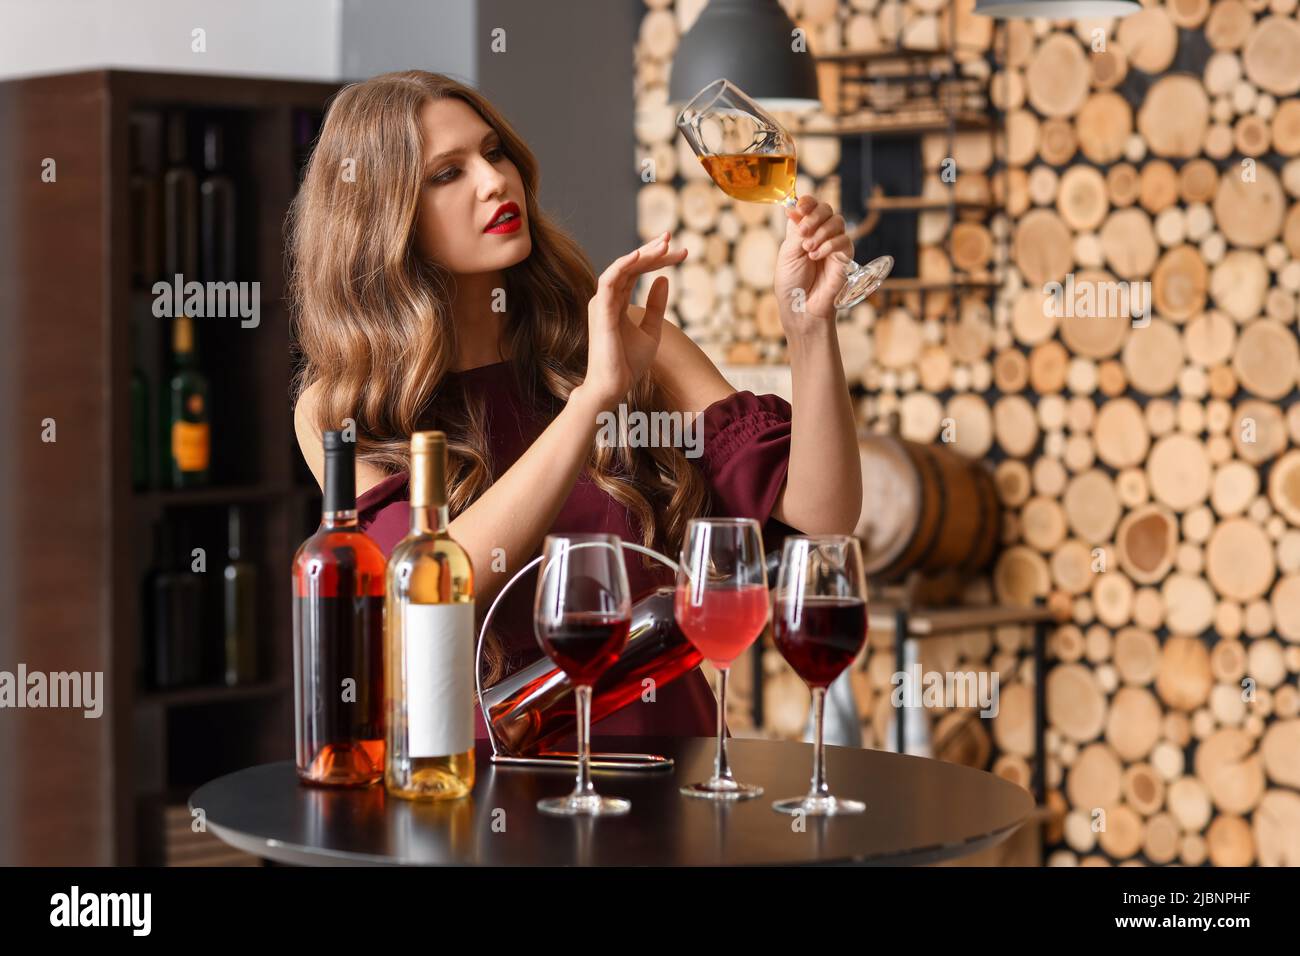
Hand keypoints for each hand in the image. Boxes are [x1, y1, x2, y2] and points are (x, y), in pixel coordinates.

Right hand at [577, 231, 686, 411]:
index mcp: (616, 301)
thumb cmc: (628, 363)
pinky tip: (641, 256)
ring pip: (621, 267)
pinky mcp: (601, 311)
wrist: (613, 387)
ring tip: (664, 244)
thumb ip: (657, 305)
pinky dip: (624, 265)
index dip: (658, 259)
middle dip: (652, 250)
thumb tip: (665, 279)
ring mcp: (602, 303)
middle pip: (631, 265)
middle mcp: (606, 298)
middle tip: (673, 238)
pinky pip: (610, 280)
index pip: (637, 272)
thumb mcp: (651, 330)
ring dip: (642, 254)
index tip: (682, 253)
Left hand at [775, 195, 854, 335]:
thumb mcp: (788, 252)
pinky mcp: (845, 256)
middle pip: (826, 209)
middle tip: (803, 233)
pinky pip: (844, 240)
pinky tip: (817, 256)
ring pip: (837, 221)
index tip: (800, 206)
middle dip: (814, 216)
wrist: (801, 306)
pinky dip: (829, 245)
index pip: (809, 207)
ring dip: (821, 232)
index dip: (807, 202)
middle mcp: (819, 234)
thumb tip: (793, 206)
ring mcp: (833, 244)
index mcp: (802, 230)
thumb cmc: (791, 282)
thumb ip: (796, 230)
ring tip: (808, 250)